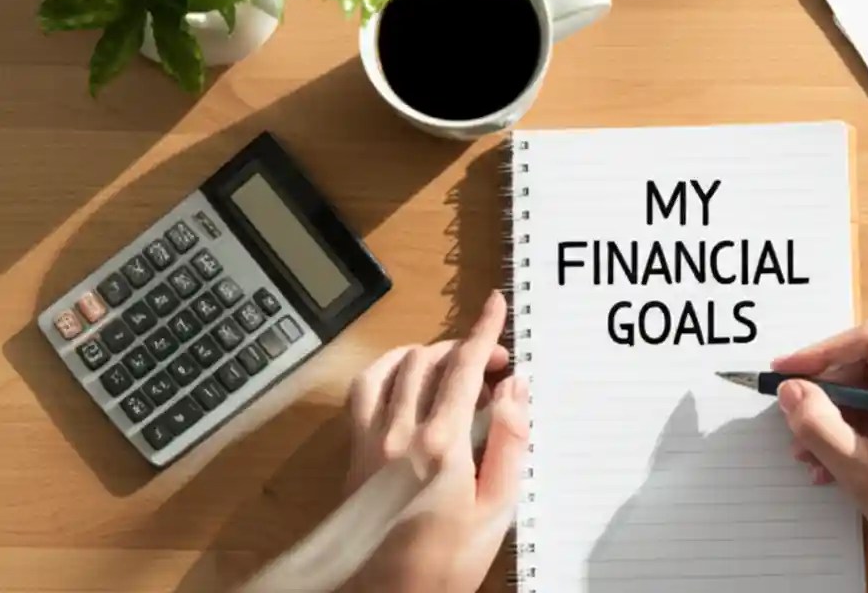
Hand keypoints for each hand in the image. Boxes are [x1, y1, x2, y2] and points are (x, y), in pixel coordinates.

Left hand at [341, 291, 529, 592]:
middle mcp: (400, 431)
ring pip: (393, 368)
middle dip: (463, 348)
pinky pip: (364, 391)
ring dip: (424, 355)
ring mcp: (370, 439)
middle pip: (429, 361)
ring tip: (449, 366)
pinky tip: (404, 383)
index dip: (482, 331)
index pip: (463, 367)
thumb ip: (509, 443)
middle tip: (493, 366)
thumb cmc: (445, 565)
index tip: (495, 304)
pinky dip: (387, 372)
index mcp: (442, 444)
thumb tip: (514, 389)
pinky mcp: (353, 452)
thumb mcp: (496, 510)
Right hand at [772, 320, 867, 592]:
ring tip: (808, 452)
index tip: (785, 373)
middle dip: (827, 394)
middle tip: (793, 423)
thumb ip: (819, 425)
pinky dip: (856, 427)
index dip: (821, 352)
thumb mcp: (860, 470)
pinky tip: (831, 459)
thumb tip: (789, 389)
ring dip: (836, 416)